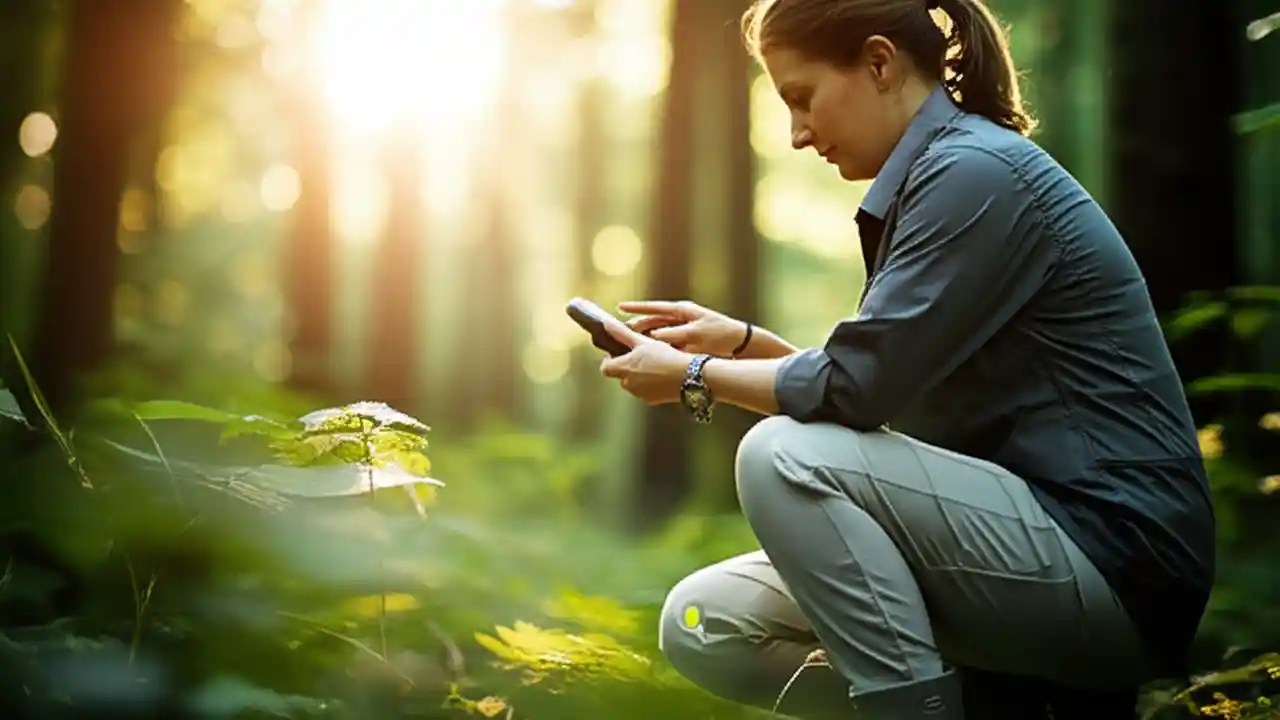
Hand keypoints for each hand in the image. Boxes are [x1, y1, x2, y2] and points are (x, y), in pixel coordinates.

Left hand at [598, 318, 693, 405]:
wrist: (689, 376)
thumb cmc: (666, 356)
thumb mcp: (644, 341)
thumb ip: (622, 333)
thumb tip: (606, 324)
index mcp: (624, 368)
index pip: (605, 368)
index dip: (610, 359)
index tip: (619, 352)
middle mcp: (628, 384)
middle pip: (619, 375)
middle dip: (627, 366)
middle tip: (641, 355)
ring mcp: (639, 394)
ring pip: (633, 383)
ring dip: (638, 375)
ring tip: (654, 363)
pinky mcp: (651, 400)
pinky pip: (644, 391)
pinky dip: (649, 383)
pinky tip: (662, 374)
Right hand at [618, 300, 749, 356]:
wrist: (740, 345)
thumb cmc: (721, 335)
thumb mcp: (696, 334)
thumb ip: (675, 334)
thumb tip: (654, 336)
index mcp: (682, 310)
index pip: (654, 307)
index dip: (636, 307)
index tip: (619, 307)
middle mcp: (680, 318)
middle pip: (653, 321)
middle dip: (636, 326)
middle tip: (620, 332)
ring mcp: (682, 330)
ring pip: (657, 333)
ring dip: (644, 338)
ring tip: (628, 344)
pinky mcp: (685, 343)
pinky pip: (665, 344)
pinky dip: (656, 347)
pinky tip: (647, 354)